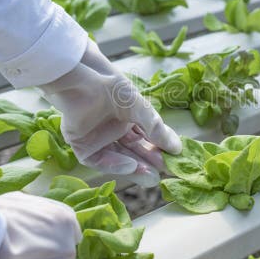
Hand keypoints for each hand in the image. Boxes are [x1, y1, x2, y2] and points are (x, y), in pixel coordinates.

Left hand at [38, 40, 181, 186]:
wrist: (85, 81)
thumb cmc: (113, 89)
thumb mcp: (141, 109)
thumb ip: (156, 129)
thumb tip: (177, 148)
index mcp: (128, 117)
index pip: (146, 138)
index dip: (159, 149)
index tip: (173, 159)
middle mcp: (114, 129)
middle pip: (134, 151)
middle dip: (148, 162)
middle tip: (163, 173)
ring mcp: (98, 138)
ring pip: (118, 158)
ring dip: (135, 168)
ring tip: (150, 176)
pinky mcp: (82, 145)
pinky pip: (99, 160)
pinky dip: (114, 164)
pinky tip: (130, 165)